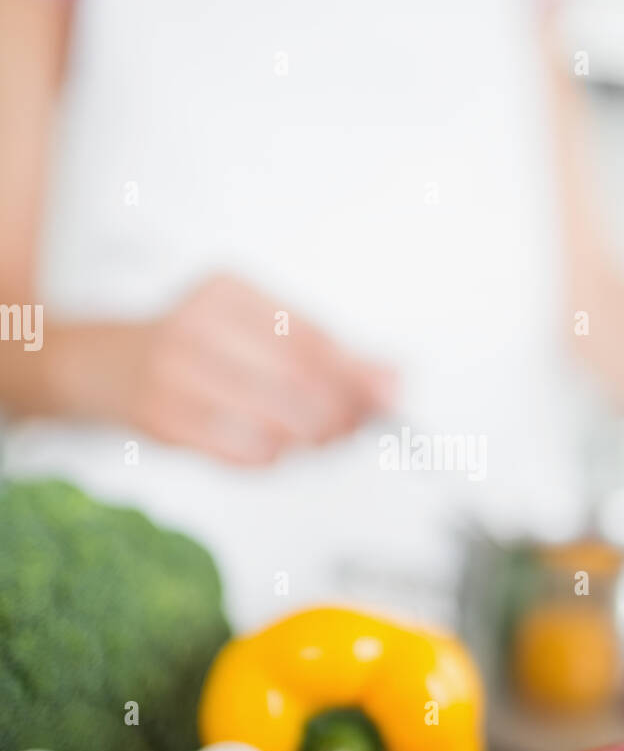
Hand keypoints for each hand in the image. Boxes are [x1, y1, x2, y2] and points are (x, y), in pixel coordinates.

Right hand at [49, 275, 395, 464]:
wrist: (101, 367)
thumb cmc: (191, 350)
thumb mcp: (254, 331)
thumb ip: (327, 354)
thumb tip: (395, 379)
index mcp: (228, 292)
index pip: (312, 338)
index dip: (356, 376)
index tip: (386, 398)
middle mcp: (197, 325)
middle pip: (296, 379)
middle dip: (338, 413)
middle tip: (353, 428)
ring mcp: (174, 373)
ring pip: (272, 420)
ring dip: (307, 441)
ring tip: (315, 440)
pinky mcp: (161, 420)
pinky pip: (238, 451)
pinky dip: (268, 458)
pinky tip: (272, 450)